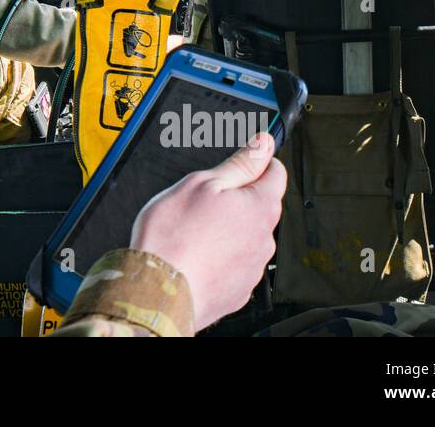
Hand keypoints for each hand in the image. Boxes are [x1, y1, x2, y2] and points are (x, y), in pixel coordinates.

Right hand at [129, 132, 285, 331]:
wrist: (159, 290)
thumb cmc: (174, 237)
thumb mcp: (202, 183)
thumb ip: (239, 164)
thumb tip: (263, 144)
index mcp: (260, 207)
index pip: (275, 173)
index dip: (256, 162)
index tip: (240, 161)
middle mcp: (264, 240)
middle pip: (258, 207)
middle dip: (236, 199)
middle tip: (202, 200)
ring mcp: (252, 268)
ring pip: (244, 237)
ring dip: (226, 230)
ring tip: (192, 231)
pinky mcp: (238, 291)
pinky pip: (233, 264)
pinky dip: (218, 257)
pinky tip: (194, 254)